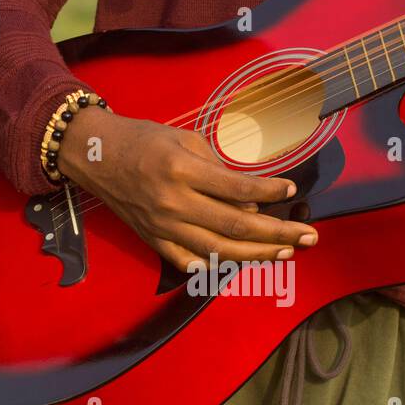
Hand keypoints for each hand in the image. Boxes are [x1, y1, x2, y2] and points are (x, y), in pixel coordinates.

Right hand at [56, 109, 317, 271]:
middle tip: (310, 236)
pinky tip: (236, 263)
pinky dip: (212, 265)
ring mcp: (162, 226)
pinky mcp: (151, 239)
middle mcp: (173, 202)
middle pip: (236, 227)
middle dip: (279, 233)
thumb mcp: (184, 138)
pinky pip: (186, 261)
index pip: (237, 188)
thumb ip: (217, 168)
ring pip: (218, 250)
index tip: (291, 190)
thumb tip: (250, 201)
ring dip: (258, 254)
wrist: (95, 154)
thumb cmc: (142, 139)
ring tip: (287, 251)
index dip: (269, 192)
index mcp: (182, 170)